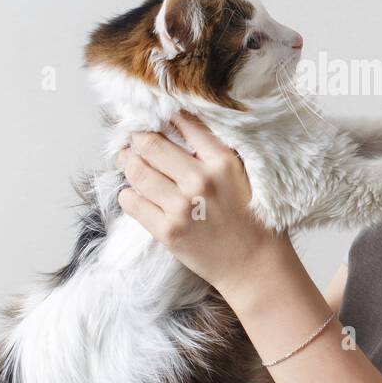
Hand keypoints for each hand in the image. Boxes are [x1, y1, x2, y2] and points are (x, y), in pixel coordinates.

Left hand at [116, 111, 288, 293]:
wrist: (254, 266)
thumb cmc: (250, 219)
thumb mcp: (242, 175)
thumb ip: (215, 151)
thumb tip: (179, 125)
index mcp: (222, 161)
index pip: (183, 122)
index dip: (163, 116)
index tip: (155, 117)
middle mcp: (200, 180)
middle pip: (149, 144)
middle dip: (136, 139)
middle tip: (134, 139)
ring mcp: (181, 207)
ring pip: (136, 171)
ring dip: (128, 163)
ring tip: (129, 161)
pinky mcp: (167, 230)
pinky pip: (131, 202)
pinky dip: (128, 194)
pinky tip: (135, 193)